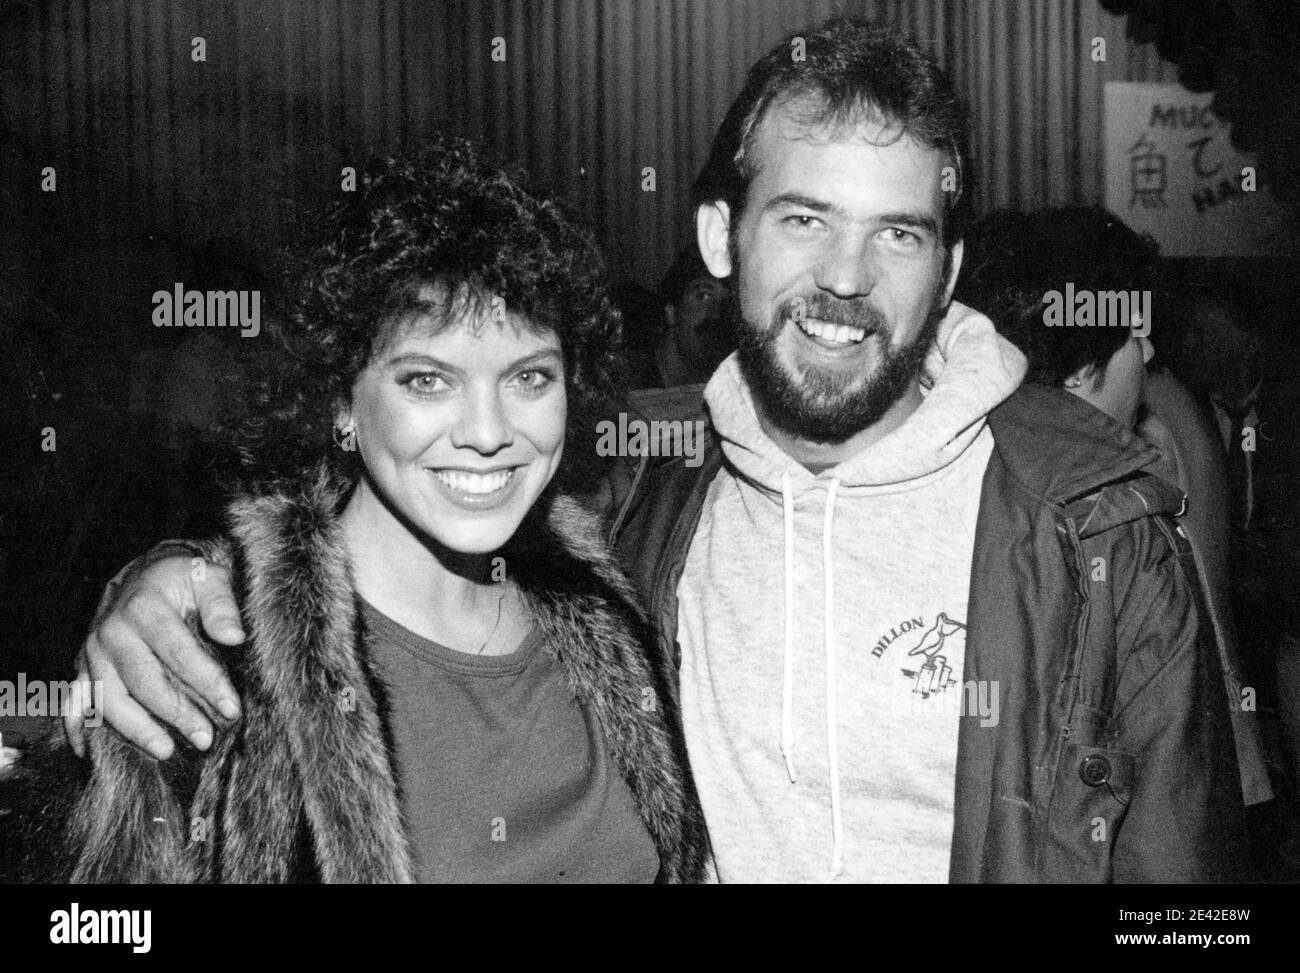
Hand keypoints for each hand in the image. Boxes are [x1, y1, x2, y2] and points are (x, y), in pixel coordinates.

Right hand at [65, 553, 244, 760]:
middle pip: (144, 682)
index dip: (208, 683)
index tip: (232, 708)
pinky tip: (90, 753)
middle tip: (205, 738)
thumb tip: (234, 637)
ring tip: (166, 751)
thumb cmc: (182, 579)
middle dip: (177, 714)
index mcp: (145, 609)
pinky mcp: (81, 666)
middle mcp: (112, 632)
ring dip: (137, 729)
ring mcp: (92, 652)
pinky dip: (78, 728)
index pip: (180, 654)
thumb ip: (221, 605)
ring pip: (108, 698)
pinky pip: (73, 701)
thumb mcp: (207, 577)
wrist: (144, 572)